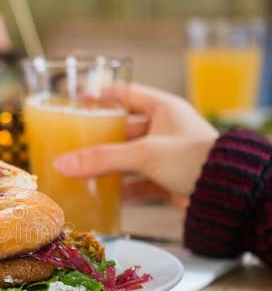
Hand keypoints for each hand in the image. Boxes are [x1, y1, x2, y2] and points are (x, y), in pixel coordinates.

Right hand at [53, 83, 217, 202]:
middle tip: (74, 144)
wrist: (226, 194)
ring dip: (109, 167)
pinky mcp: (168, 179)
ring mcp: (166, 155)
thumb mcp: (144, 154)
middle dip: (100, 139)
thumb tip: (63, 163)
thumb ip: (102, 158)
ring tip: (83, 171)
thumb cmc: (193, 159)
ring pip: (129, 158)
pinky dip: (123, 190)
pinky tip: (106, 196)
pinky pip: (139, 182)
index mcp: (163, 108)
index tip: (77, 102)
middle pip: (123, 130)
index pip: (126, 94)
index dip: (102, 96)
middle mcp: (165, 129)